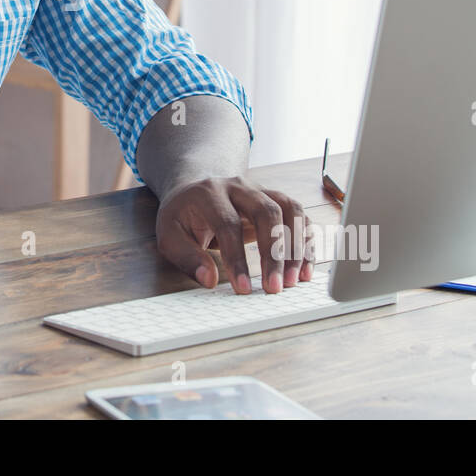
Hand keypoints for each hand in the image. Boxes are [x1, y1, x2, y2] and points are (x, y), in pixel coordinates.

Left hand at [154, 177, 312, 293]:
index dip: (237, 258)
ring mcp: (261, 189)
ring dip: (297, 247)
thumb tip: (209, 280)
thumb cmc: (182, 216)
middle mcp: (239, 186)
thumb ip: (186, 257)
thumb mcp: (169, 235)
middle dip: (275, 253)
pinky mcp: (276, 199)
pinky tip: (305, 269)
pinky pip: (299, 216)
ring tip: (294, 281)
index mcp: (209, 193)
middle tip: (276, 288)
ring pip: (290, 210)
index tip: (244, 289)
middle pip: (267, 212)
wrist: (195, 190)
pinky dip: (307, 242)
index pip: (228, 224)